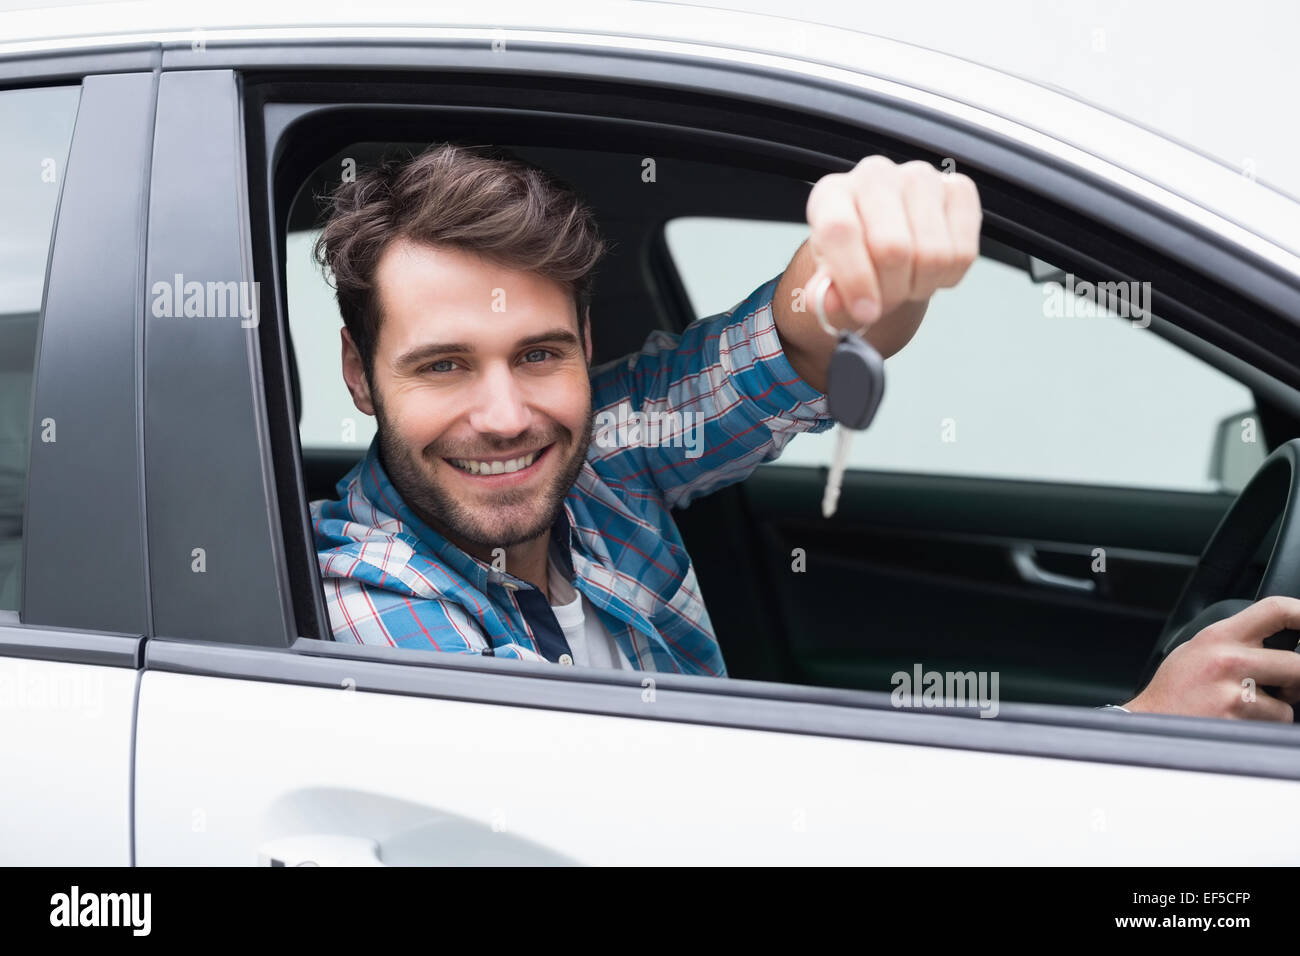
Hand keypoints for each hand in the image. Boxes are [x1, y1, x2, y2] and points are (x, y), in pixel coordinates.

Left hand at [804, 156, 981, 329]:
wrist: (884, 237)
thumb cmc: (854, 254)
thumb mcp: (829, 278)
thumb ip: (825, 293)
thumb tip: (828, 303)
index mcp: (832, 194)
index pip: (841, 230)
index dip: (855, 279)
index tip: (865, 312)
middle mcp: (875, 176)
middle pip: (893, 248)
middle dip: (892, 291)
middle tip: (886, 301)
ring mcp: (921, 178)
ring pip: (933, 254)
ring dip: (920, 286)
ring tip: (906, 283)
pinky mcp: (959, 188)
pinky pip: (964, 252)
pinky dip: (948, 276)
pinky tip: (930, 270)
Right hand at [1124, 596, 1299, 720]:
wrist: (1148, 722)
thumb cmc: (1176, 688)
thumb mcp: (1198, 648)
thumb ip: (1236, 640)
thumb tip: (1282, 639)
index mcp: (1219, 636)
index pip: (1275, 610)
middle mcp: (1228, 660)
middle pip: (1297, 663)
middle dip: (1295, 679)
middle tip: (1284, 684)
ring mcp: (1234, 693)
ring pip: (1288, 703)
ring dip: (1275, 709)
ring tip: (1243, 707)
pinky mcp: (1238, 722)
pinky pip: (1273, 724)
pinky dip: (1263, 726)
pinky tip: (1236, 722)